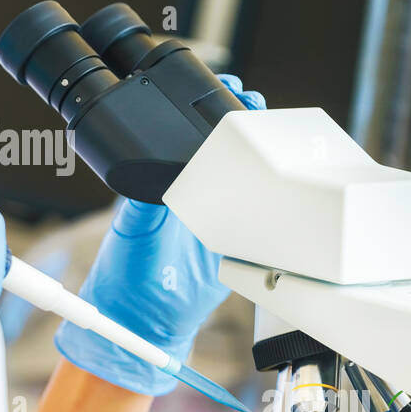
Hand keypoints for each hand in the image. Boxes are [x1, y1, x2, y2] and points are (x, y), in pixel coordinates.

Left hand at [54, 74, 264, 394]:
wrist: (142, 323)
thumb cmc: (124, 275)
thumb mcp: (131, 232)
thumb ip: (142, 203)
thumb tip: (148, 172)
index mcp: (167, 185)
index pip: (190, 137)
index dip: (205, 111)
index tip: (220, 88)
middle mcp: (196, 196)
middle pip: (225, 150)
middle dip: (241, 121)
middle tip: (252, 100)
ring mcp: (220, 217)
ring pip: (248, 176)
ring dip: (261, 151)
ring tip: (270, 125)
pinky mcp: (238, 243)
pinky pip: (263, 216)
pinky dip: (277, 197)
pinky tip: (286, 178)